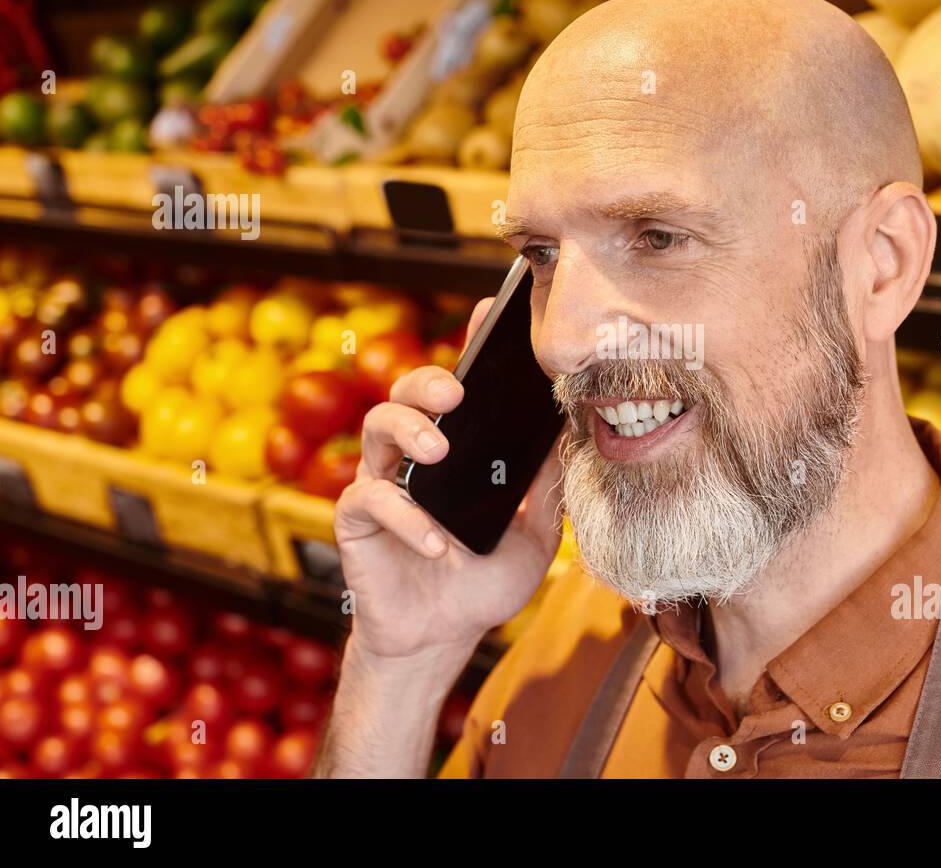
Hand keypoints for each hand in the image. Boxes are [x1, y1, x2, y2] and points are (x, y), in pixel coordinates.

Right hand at [333, 298, 564, 659]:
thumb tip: (572, 436)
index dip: (469, 344)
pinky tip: (434, 542)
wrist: (442, 638)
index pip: (459, 388)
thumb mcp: (535, 536)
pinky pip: (369, 500)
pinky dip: (404, 518)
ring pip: (375, 426)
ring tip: (438, 451)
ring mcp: (383, 483)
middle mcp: (415, 456)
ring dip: (408, 429)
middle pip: (406, 391)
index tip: (490, 311)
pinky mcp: (357, 522)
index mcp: (458, 450)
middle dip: (428, 381)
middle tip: (457, 395)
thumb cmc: (482, 582)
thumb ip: (547, 489)